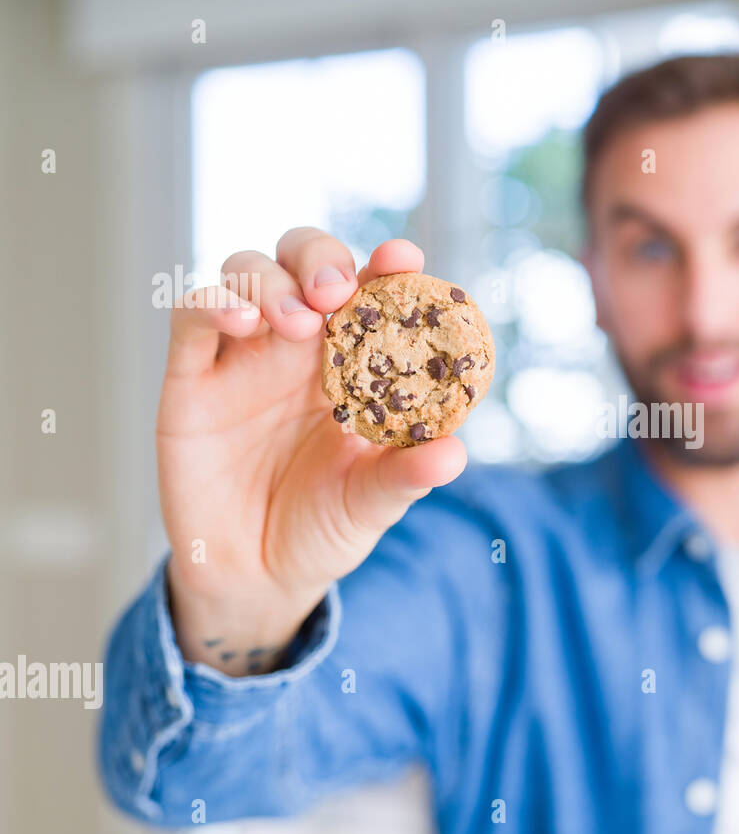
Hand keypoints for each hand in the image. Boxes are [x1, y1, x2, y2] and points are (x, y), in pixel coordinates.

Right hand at [157, 230, 466, 672]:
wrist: (254, 576)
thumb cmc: (323, 526)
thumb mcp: (372, 503)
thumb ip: (407, 475)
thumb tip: (453, 453)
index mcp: (353, 360)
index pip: (371, 293)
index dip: (388, 266)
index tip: (404, 258)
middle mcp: (298, 345)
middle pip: (303, 260)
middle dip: (320, 257)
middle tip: (337, 290)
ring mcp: (242, 353)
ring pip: (247, 272)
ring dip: (272, 280)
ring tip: (298, 321)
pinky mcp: (190, 375)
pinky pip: (191, 315)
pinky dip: (214, 302)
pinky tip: (241, 320)